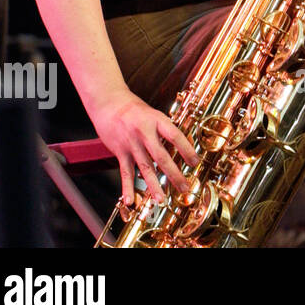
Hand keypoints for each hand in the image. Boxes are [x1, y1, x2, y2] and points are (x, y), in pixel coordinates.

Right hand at [89, 87, 197, 206]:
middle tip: (184, 187)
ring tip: (161, 200)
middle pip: (161, 156)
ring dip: (153, 185)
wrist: (108, 104)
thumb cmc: (135, 109)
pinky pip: (125, 172)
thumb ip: (165, 130)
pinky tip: (130, 200)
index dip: (187, 149)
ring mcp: (131, 143)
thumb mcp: (154, 114)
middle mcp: (144, 133)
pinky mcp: (120, 151)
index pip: (175, 136)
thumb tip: (180, 147)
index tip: (196, 162)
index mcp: (157, 121)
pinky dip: (127, 187)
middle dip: (174, 174)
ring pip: (144, 167)